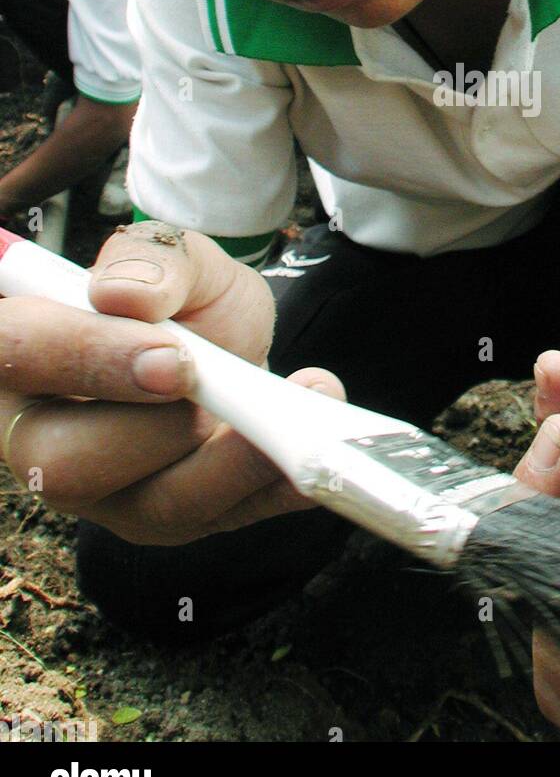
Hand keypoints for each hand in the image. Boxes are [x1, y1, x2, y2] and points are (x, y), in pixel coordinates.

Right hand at [0, 221, 345, 543]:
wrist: (225, 335)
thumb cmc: (177, 296)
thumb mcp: (172, 256)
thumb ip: (150, 259)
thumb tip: (127, 294)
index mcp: (28, 357)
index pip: (21, 356)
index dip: (87, 359)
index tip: (168, 352)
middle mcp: (53, 440)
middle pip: (69, 464)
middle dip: (152, 430)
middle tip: (212, 383)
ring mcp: (115, 493)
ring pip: (155, 508)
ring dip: (231, 464)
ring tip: (290, 415)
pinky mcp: (181, 518)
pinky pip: (228, 521)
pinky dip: (277, 488)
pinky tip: (313, 457)